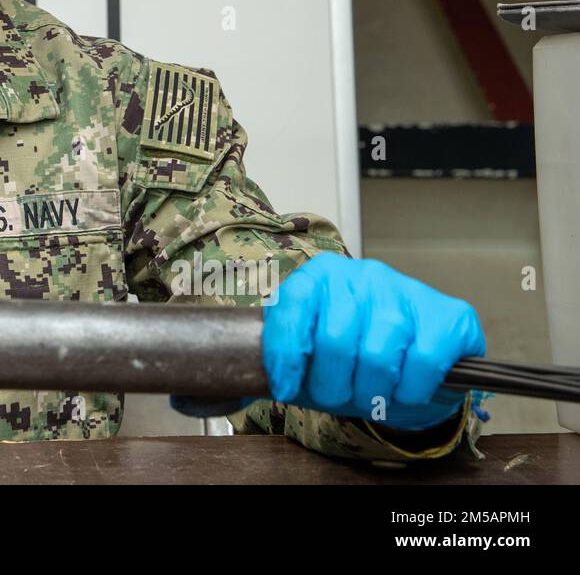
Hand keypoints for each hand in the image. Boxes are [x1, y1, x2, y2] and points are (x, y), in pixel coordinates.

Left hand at [257, 253, 484, 429]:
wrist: (419, 356)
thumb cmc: (355, 353)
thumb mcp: (310, 352)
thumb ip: (275, 363)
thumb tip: (221, 395)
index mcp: (321, 275)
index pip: (291, 308)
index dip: (284, 355)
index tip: (285, 387)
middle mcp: (363, 275)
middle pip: (334, 340)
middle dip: (331, 384)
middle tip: (336, 396)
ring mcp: (407, 290)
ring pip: (377, 356)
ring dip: (370, 392)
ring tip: (369, 395)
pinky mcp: (449, 315)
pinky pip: (423, 363)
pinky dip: (410, 390)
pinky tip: (404, 388)